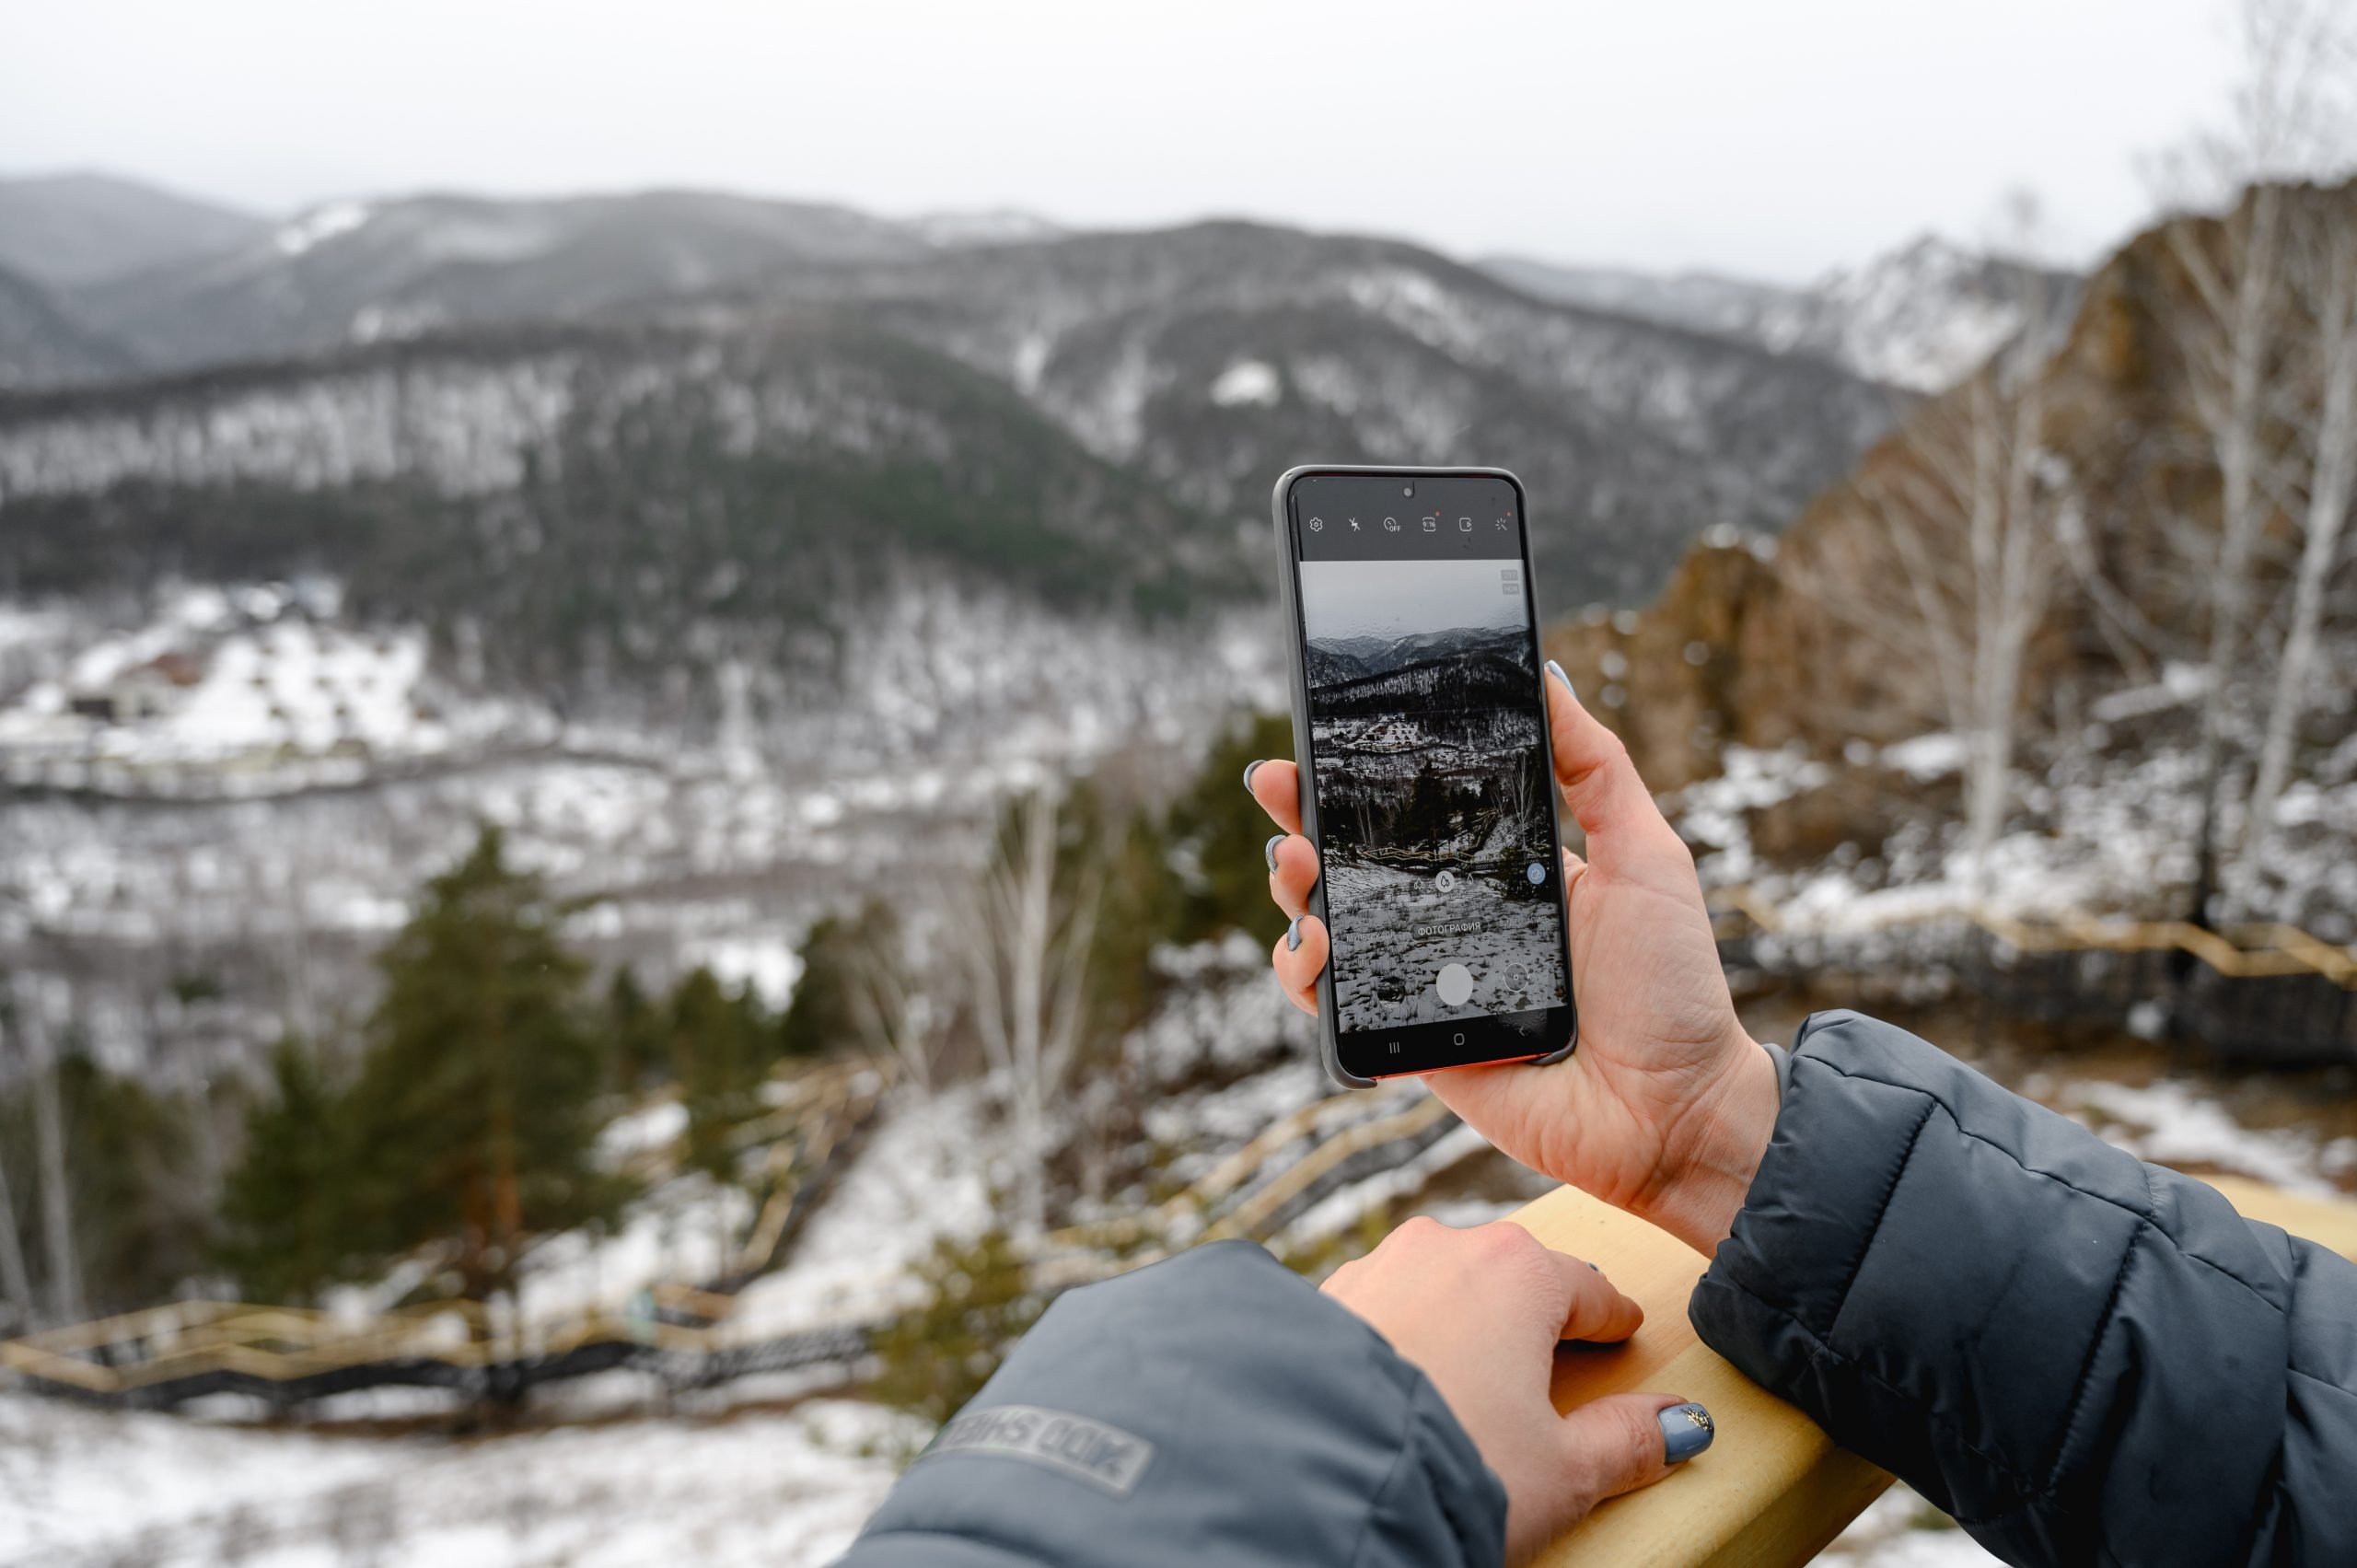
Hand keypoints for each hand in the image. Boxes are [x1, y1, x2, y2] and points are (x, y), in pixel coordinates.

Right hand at [1251, 666, 1779, 1252]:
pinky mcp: (1409, 1044)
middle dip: (1302, 814)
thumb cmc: (1674, 988)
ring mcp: (1426, 983)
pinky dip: (1306, 973)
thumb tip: (1548, 675)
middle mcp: (1453, 921)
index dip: (1361, 772)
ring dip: (1296, 888)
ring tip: (1297, 862)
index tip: (1325, 729)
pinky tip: (1318, 945)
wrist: (1677, 1112)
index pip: (1414, 809)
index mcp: (1500, 870)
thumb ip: (1597, 768)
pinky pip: (1334, 1008)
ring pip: (1328, 925)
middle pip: (1353, 859)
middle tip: (1278, 782)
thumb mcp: (1647, 856)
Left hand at [1321, 1217, 1711, 1563]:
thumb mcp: (1563, 1472)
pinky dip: (1403, 1335)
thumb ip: (1628, 1440)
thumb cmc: (1447, 1466)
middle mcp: (1442, 1249)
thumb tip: (1683, 1425)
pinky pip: (1382, 1308)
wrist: (1314, 1476)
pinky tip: (1405, 1380)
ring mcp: (1375, 1267)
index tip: (1622, 1328)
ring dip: (1461, 1321)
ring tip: (1472, 1377)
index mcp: (1517, 1272)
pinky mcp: (1320, 1300)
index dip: (1611, 1317)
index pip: (1587, 1289)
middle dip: (1532, 1314)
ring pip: (1439, 1285)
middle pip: (1510, 1277)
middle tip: (1553, 1354)